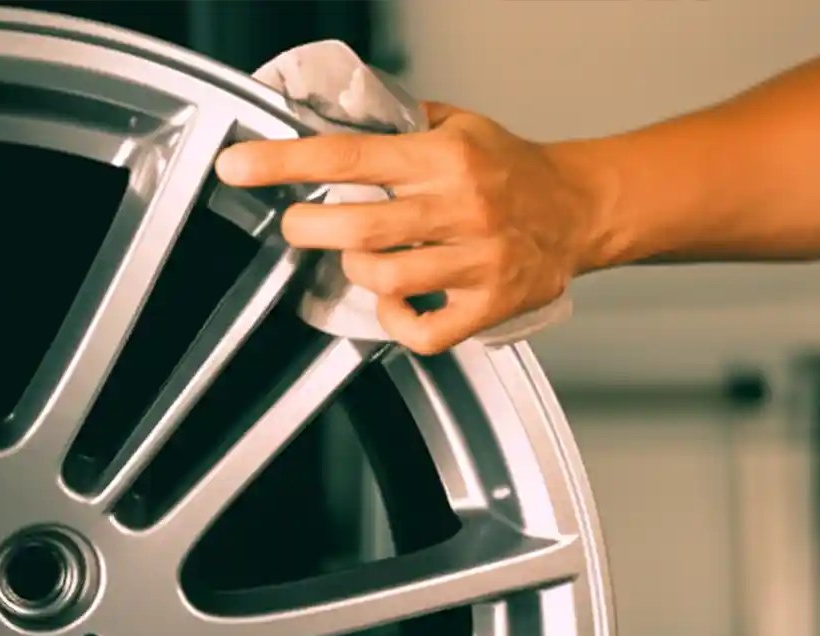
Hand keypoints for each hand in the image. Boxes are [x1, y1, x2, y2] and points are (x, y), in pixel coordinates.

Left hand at [214, 102, 602, 354]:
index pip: (350, 156)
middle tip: (300, 224)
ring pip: (387, 280)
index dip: (286, 163)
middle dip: (310, 227)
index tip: (240, 166)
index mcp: (448, 158)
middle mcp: (463, 208)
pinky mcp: (492, 305)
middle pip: (360, 227)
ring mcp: (480, 261)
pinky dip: (395, 323)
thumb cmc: (514, 169)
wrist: (580, 208)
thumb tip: (332, 119)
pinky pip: (425, 331)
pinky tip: (395, 304)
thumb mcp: (461, 125)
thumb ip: (400, 124)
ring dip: (357, 271)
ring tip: (361, 258)